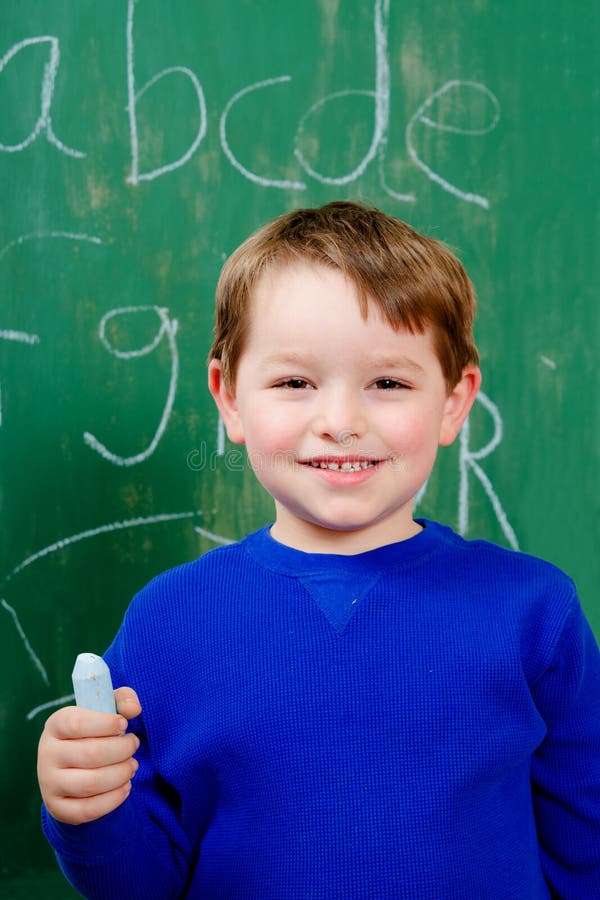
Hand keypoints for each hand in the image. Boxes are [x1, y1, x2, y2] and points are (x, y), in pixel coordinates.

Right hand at [37, 687, 141, 824]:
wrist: (71, 766)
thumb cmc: (94, 731)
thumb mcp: (105, 710)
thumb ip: (123, 700)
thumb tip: (134, 709)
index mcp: (56, 724)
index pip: (78, 723)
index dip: (106, 724)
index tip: (124, 725)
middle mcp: (47, 753)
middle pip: (91, 754)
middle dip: (122, 750)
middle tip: (134, 746)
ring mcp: (49, 782)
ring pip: (91, 783)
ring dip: (121, 774)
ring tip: (132, 765)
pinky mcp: (57, 807)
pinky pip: (88, 809)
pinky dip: (113, 799)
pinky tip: (126, 786)